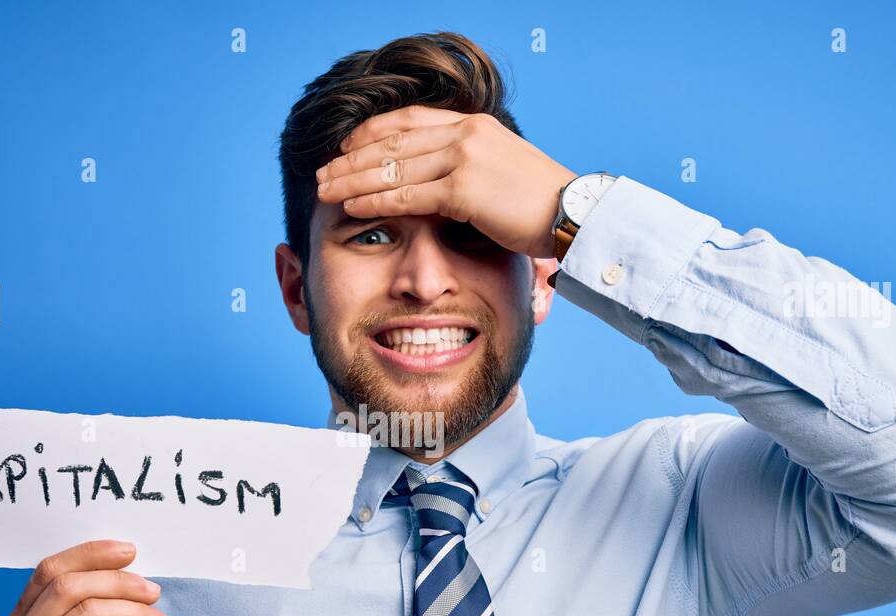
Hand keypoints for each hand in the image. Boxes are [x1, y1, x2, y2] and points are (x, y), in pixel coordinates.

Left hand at [315, 104, 577, 258]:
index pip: (410, 120)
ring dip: (353, 180)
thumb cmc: (540, 205)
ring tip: (324, 191)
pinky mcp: (465, 189)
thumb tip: (444, 184)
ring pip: (393, 168)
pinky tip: (351, 207)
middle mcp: (465, 134)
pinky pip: (407, 195)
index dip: (372, 132)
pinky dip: (375, 202)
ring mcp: (464, 158)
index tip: (345, 146)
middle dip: (352, 158)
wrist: (572, 215)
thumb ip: (471, 167)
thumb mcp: (503, 171)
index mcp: (473, 125)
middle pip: (393, 142)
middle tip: (323, 172)